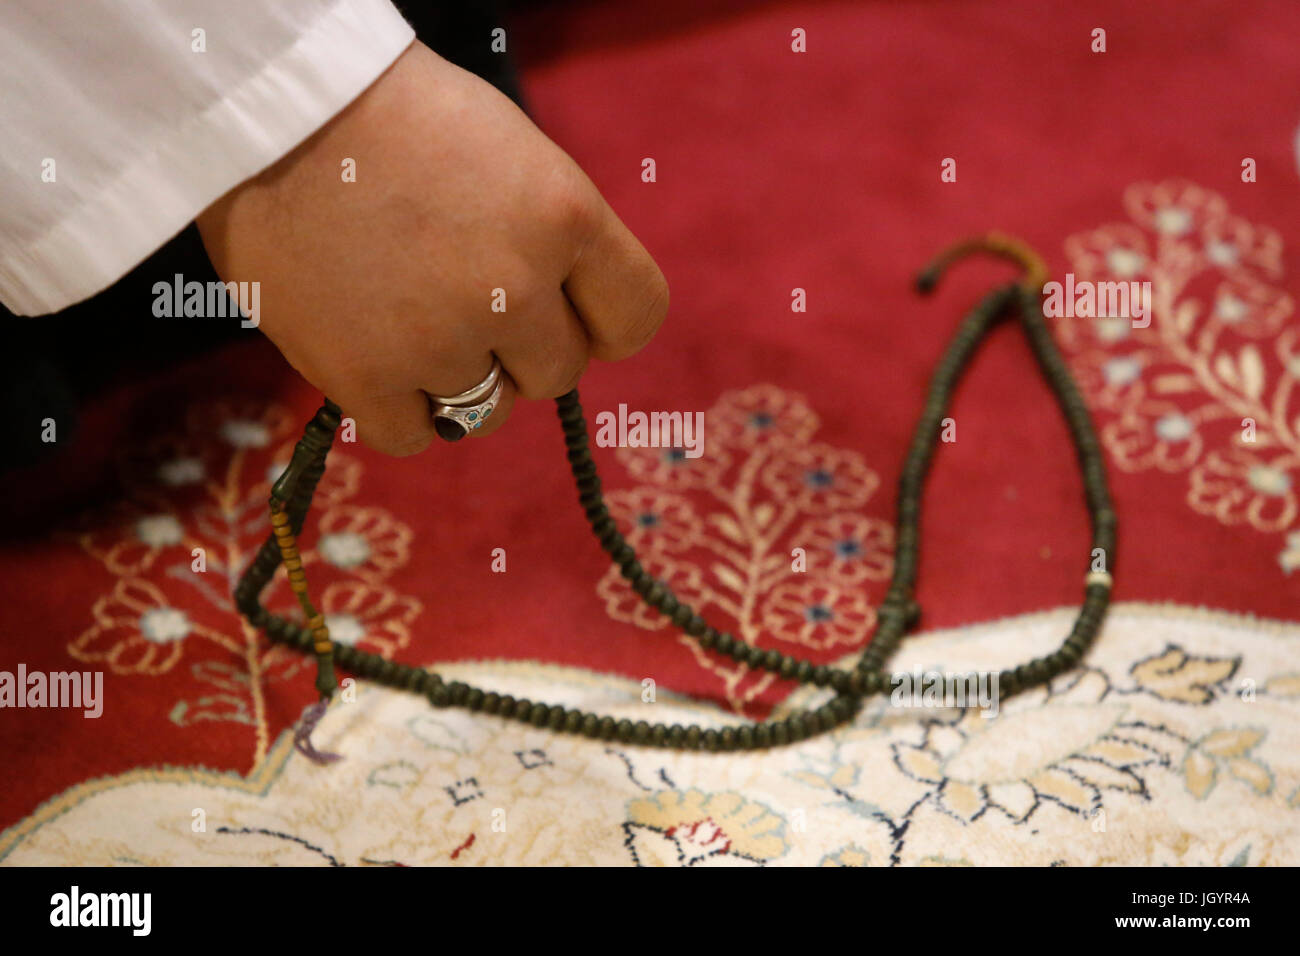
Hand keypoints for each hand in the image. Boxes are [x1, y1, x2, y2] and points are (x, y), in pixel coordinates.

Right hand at [196, 41, 667, 453]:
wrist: (275, 106)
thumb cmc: (401, 117)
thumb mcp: (516, 154)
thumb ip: (555, 243)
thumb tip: (567, 326)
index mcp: (566, 218)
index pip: (636, 318)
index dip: (600, 323)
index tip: (562, 313)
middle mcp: (515, 288)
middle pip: (557, 373)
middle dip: (519, 349)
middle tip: (460, 300)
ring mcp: (439, 339)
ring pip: (488, 412)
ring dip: (457, 380)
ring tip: (406, 318)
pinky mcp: (363, 376)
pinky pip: (414, 437)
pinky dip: (399, 409)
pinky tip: (375, 359)